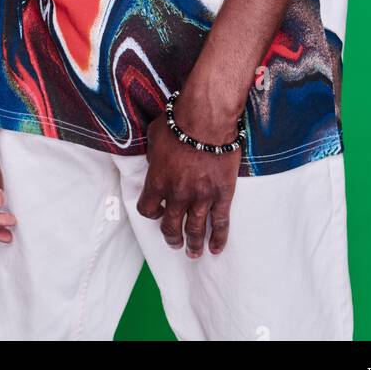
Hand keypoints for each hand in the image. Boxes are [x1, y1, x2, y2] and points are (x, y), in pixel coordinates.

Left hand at [135, 95, 242, 256]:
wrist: (208, 117)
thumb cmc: (179, 122)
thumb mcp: (155, 137)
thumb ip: (153, 156)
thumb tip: (155, 162)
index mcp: (158, 181)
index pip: (148, 209)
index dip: (151, 212)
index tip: (157, 211)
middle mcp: (178, 194)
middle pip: (171, 226)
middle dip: (171, 237)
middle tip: (174, 243)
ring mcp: (202, 197)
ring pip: (195, 230)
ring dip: (193, 244)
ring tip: (193, 252)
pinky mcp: (222, 195)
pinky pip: (220, 223)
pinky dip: (218, 239)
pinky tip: (216, 248)